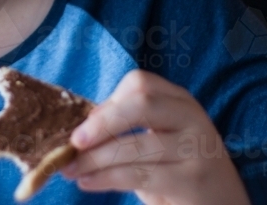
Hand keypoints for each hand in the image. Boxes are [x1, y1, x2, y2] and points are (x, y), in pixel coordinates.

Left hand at [60, 70, 250, 204]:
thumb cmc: (180, 173)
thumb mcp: (160, 142)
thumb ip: (129, 129)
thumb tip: (80, 128)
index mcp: (181, 102)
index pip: (139, 83)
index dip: (108, 101)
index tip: (87, 125)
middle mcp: (192, 118)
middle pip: (141, 103)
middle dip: (101, 123)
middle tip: (74, 142)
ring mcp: (196, 148)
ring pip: (135, 145)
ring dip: (95, 159)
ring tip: (70, 170)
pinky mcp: (192, 180)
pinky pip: (139, 174)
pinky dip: (106, 178)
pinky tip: (87, 183)